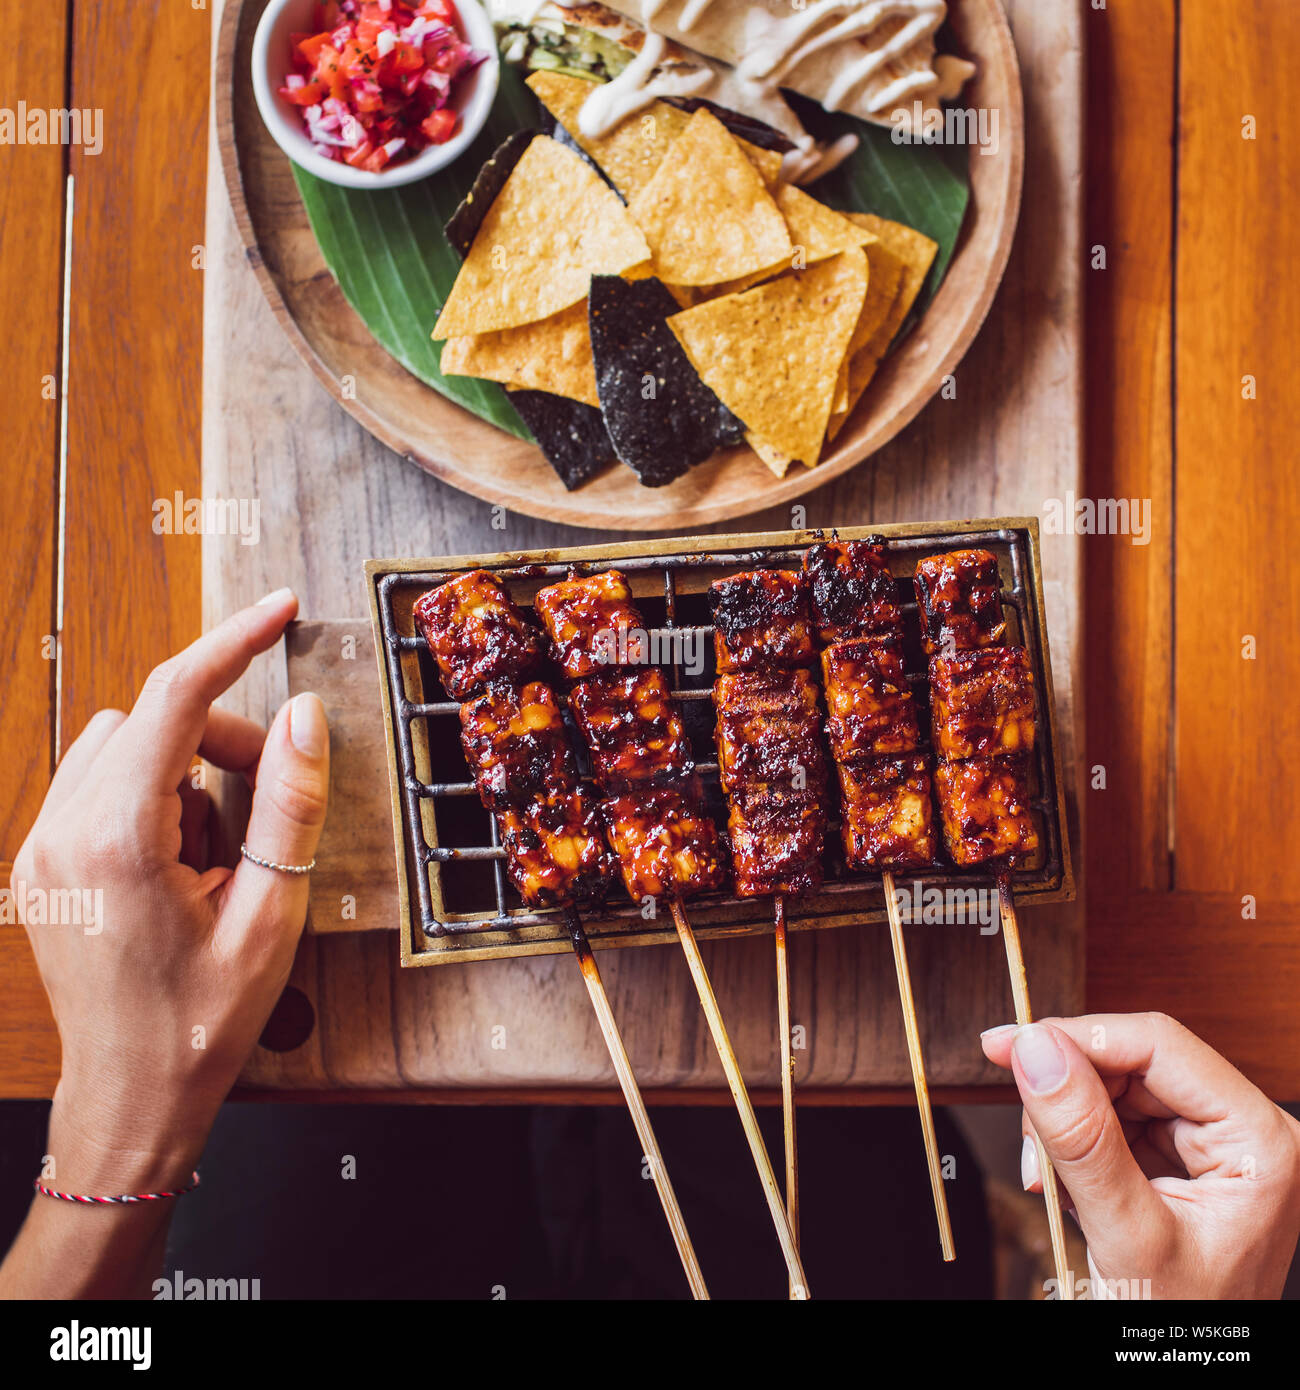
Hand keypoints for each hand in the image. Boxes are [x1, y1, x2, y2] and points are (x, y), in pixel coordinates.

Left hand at [1, 589, 328, 1296]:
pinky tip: (180, 865)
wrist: (131, 1097)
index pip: (175, 699)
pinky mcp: (40, 860)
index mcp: (117, 840)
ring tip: (214, 860)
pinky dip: (152, 798)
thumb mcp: (271, 912)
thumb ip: (289, 803)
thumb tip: (304, 715)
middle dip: (219, 744)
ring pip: (124, 744)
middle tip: (263, 817)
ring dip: (184, 773)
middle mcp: (62, 830)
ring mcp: (41, 845)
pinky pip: (101, 782)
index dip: (235, 643)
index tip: (280, 610)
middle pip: (153, 718)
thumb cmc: (202, 1021)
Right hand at [982, 1013, 1299, 1298]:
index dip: (1079, 1036)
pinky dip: (1075, 1141)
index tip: (1013, 1043)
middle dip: (1069, 1091)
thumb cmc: (1183, 1324)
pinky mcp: (1180, 1157)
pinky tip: (1064, 1179)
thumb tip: (1038, 1053)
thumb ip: (1082, 1140)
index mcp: (1259, 1140)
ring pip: (1116, 1086)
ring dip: (1066, 1120)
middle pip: (1134, 1062)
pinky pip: (1113, 1116)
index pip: (1159, 1046)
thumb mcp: (1128, 1235)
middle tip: (1026, 1128)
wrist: (1181, 1371)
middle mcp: (1242, 1129)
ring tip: (1048, 1174)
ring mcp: (1211, 1143)